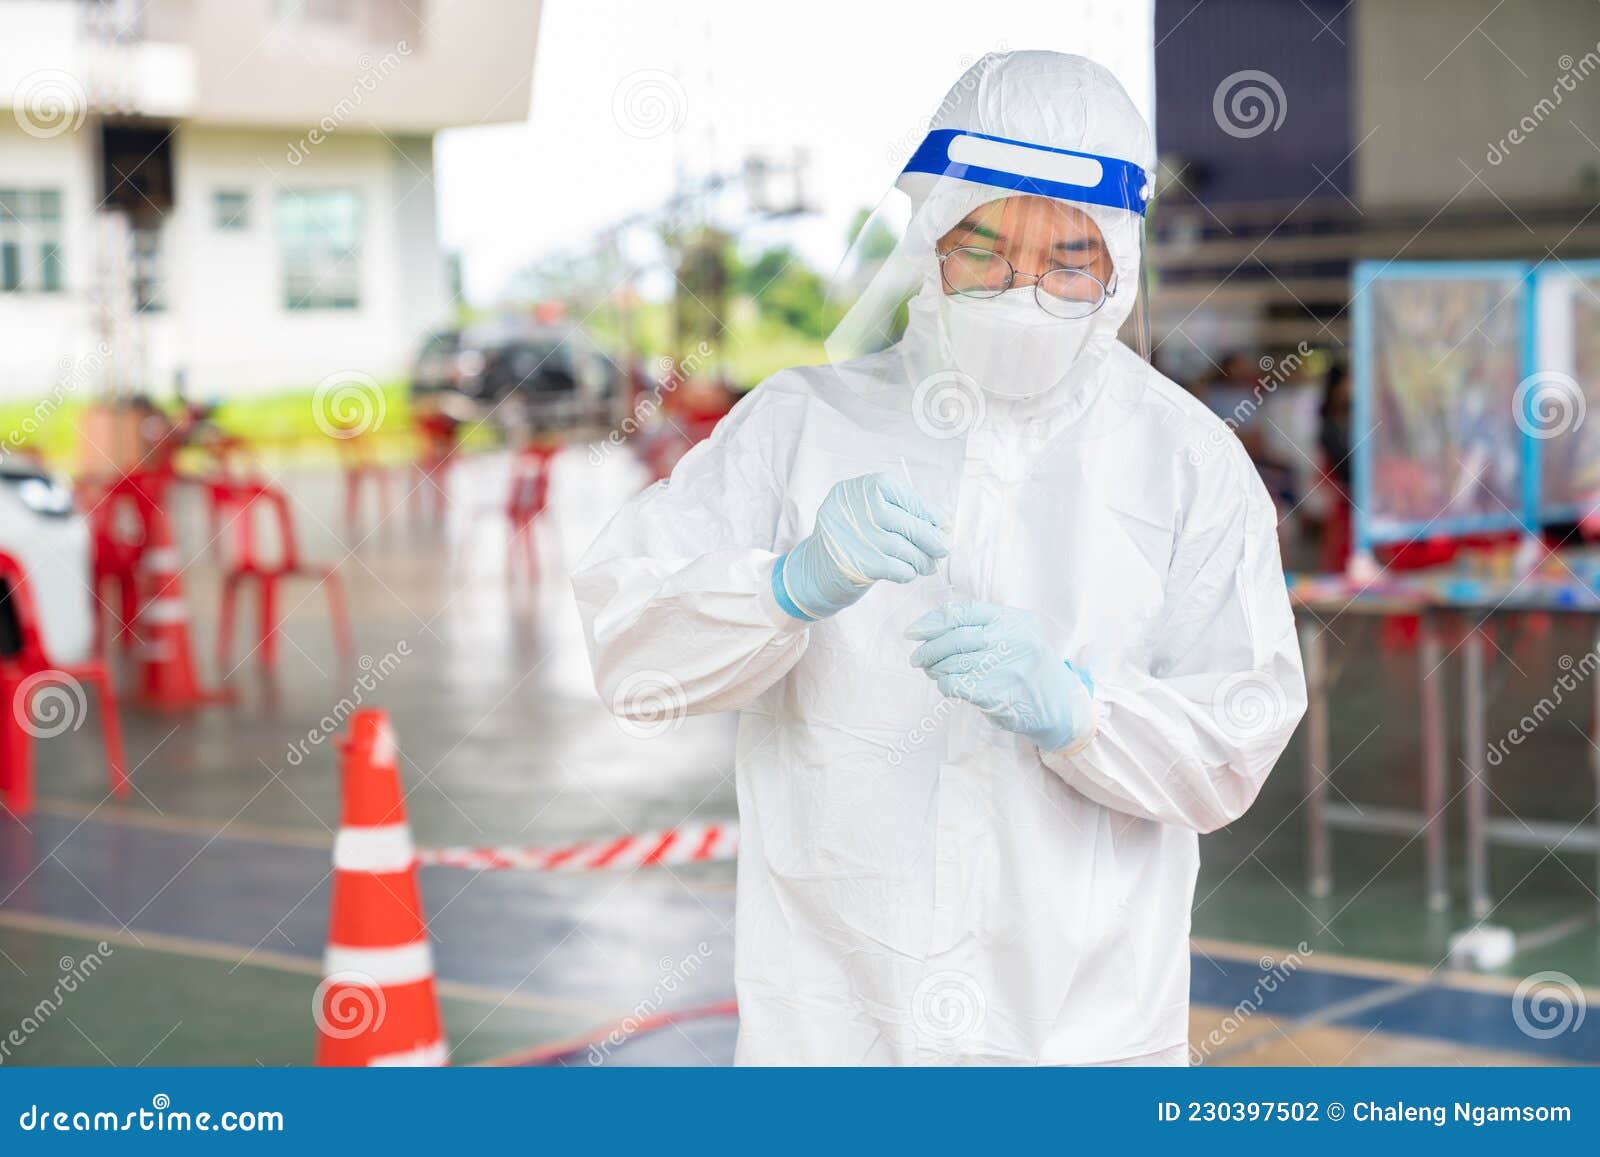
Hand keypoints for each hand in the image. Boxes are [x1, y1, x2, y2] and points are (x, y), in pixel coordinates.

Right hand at [774, 473, 947, 619]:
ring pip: (905, 548)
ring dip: (923, 559)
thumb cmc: (852, 538)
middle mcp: (857, 508)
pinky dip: (908, 572)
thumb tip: (944, 523)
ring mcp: (857, 536)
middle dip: (931, 539)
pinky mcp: (859, 564)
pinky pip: (898, 568)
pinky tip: (908, 572)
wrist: (815, 570)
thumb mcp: (870, 514)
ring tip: (929, 565)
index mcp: (863, 487)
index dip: (929, 513)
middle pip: (908, 524)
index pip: (907, 497)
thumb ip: (902, 512)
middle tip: (943, 550)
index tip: (943, 525)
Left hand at [906, 601, 1092, 750]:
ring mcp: (1005, 667)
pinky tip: (949, 685)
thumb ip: (982, 627)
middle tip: (918, 658)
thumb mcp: (1016, 636)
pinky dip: (945, 685)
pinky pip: (955, 685)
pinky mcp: (996, 693)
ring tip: (934, 671)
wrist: (1061, 708)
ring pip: (951, 663)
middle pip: (954, 638)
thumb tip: (931, 626)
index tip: (915, 631)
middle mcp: (1011, 640)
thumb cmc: (1030, 668)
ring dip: (935, 669)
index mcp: (1013, 620)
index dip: (933, 621)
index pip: (963, 612)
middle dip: (928, 649)